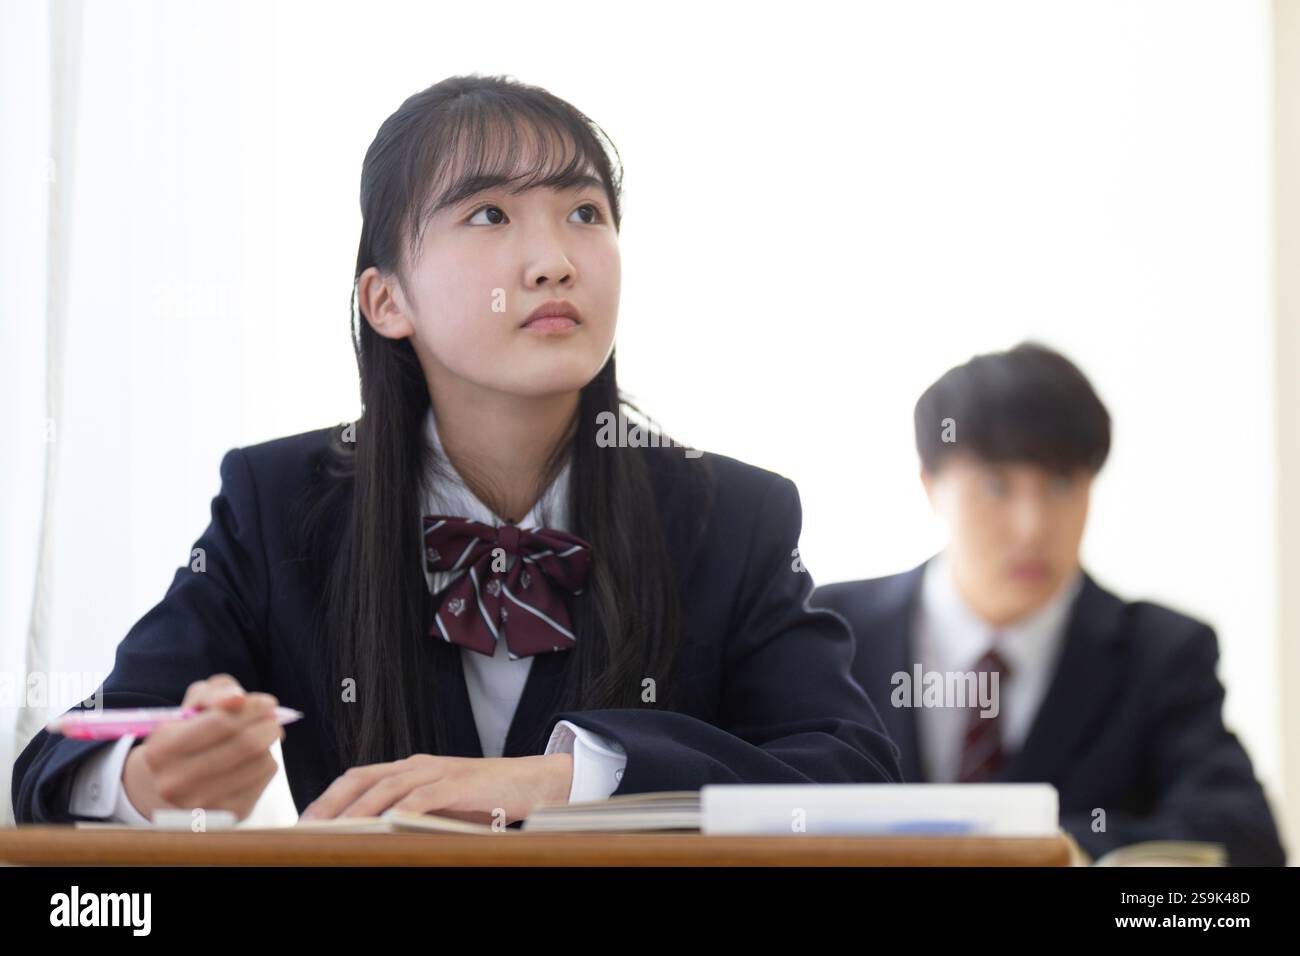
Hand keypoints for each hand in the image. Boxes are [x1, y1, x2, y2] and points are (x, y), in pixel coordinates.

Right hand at [121, 673, 284, 821]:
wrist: (173, 785)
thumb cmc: (188, 734)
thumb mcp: (194, 705)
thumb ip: (215, 692)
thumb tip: (236, 698)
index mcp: (162, 749)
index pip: (222, 722)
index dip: (253, 707)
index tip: (266, 703)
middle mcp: (176, 783)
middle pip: (246, 744)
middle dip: (268, 724)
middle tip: (272, 720)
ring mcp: (201, 805)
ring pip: (260, 761)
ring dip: (269, 744)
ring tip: (262, 738)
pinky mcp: (226, 816)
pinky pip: (264, 779)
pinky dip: (267, 762)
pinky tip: (254, 760)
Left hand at [298, 753, 574, 825]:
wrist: (531, 781)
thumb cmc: (486, 798)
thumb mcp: (440, 806)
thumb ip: (410, 813)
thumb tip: (374, 835)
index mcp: (410, 768)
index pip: (359, 777)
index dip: (329, 797)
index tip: (306, 822)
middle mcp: (418, 765)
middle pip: (362, 778)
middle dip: (330, 803)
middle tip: (306, 828)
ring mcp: (437, 771)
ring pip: (385, 787)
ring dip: (357, 810)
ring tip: (335, 832)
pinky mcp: (457, 783)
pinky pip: (421, 797)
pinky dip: (400, 810)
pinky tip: (384, 825)